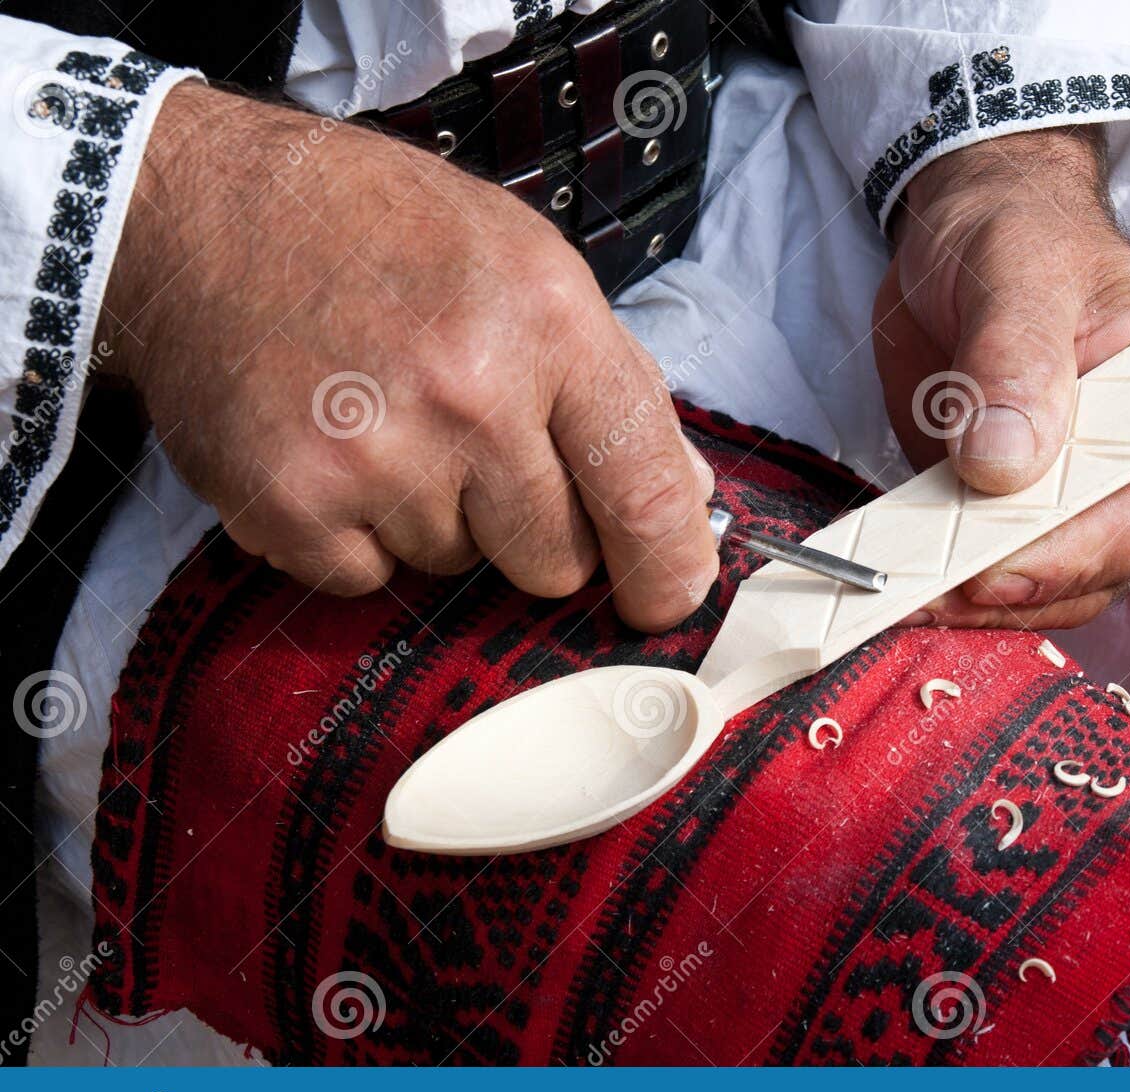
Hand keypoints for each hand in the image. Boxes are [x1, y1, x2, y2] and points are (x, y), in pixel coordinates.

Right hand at [101, 81, 716, 631]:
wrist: (203, 211)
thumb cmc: (381, 232)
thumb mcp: (528, 264)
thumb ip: (616, 384)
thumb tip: (683, 497)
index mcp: (548, 323)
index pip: (642, 489)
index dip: (667, 565)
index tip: (668, 599)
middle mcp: (469, 393)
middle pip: (555, 559)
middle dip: (533, 526)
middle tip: (475, 447)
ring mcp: (374, 455)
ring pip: (459, 567)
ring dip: (437, 519)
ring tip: (387, 419)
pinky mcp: (289, 504)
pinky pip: (369, 579)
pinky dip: (356, 535)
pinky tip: (334, 451)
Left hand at [872, 127, 1129, 628]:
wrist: (965, 229)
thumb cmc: (1015, 230)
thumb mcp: (1016, 270)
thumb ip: (1017, 359)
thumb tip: (1005, 466)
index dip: (1085, 553)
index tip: (1000, 563)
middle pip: (1101, 570)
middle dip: (1015, 587)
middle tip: (926, 586)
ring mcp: (1069, 493)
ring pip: (1043, 585)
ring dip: (972, 598)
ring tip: (897, 586)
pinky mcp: (1007, 506)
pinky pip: (986, 565)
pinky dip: (943, 580)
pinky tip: (894, 575)